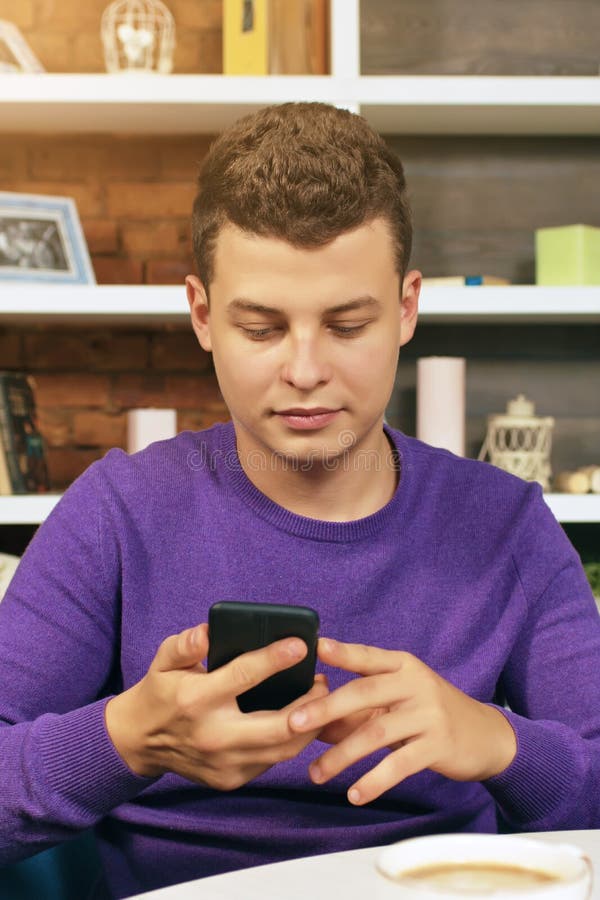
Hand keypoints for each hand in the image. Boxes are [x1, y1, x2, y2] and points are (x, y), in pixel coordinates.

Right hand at [105, 624, 327, 789]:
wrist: (138, 742)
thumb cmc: (159, 691)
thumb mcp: (163, 660)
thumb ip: (186, 644)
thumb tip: (208, 632)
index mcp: (196, 700)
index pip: (244, 677)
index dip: (275, 659)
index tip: (300, 645)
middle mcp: (213, 737)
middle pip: (278, 727)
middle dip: (309, 704)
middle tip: (323, 681)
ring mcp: (224, 764)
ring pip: (283, 750)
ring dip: (309, 725)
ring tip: (319, 698)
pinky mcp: (230, 780)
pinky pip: (272, 761)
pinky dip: (292, 741)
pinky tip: (301, 720)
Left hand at [289, 638, 515, 804]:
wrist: (485, 734)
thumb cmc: (429, 712)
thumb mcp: (403, 694)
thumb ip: (365, 699)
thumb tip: (313, 714)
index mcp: (403, 665)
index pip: (368, 656)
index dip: (342, 652)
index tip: (317, 646)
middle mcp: (416, 684)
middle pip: (364, 694)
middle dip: (325, 709)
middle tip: (294, 723)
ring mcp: (428, 714)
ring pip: (375, 734)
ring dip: (341, 756)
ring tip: (316, 774)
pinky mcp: (437, 746)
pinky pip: (398, 765)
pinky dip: (374, 781)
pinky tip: (354, 794)